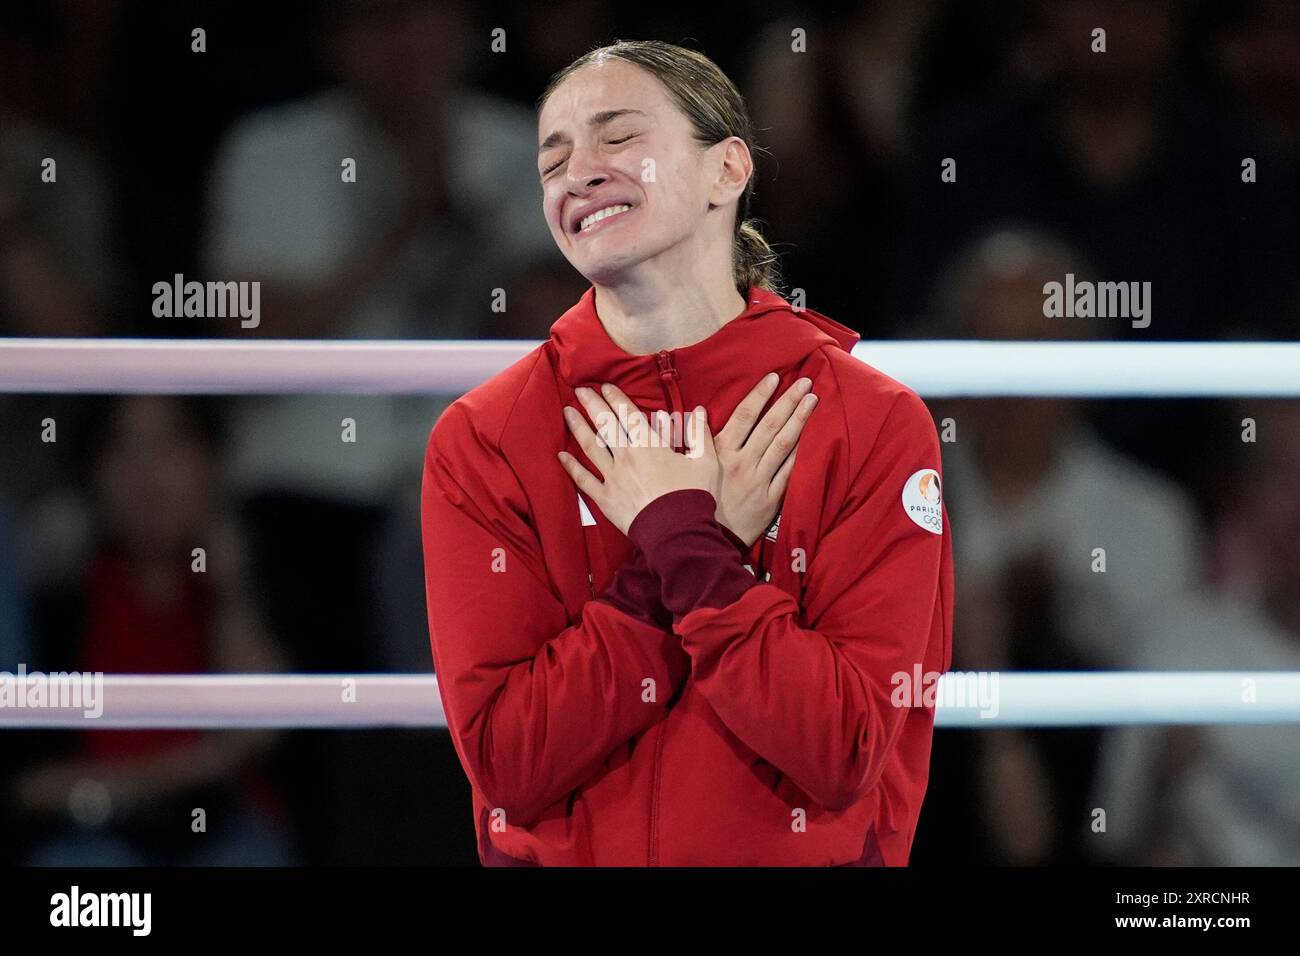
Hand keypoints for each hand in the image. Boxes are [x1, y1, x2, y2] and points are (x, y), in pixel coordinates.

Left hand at [558, 383, 719, 534]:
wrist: (676, 532)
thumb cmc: (692, 496)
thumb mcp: (705, 462)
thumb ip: (699, 435)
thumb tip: (699, 412)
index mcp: (649, 445)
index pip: (628, 414)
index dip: (616, 398)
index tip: (605, 386)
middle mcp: (626, 456)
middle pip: (605, 425)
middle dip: (592, 404)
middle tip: (580, 390)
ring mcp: (613, 477)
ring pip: (590, 447)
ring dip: (578, 427)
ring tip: (567, 412)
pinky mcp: (605, 498)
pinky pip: (584, 480)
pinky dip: (572, 468)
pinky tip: (561, 456)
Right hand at [713, 373, 817, 545]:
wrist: (704, 541)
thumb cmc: (696, 501)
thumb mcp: (690, 468)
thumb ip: (697, 439)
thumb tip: (698, 411)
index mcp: (721, 453)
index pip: (744, 416)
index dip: (760, 395)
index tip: (774, 377)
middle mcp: (742, 463)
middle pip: (770, 426)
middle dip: (788, 401)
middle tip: (805, 382)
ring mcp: (758, 481)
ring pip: (783, 445)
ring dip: (799, 421)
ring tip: (812, 401)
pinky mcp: (770, 500)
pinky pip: (789, 472)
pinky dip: (800, 454)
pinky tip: (811, 438)